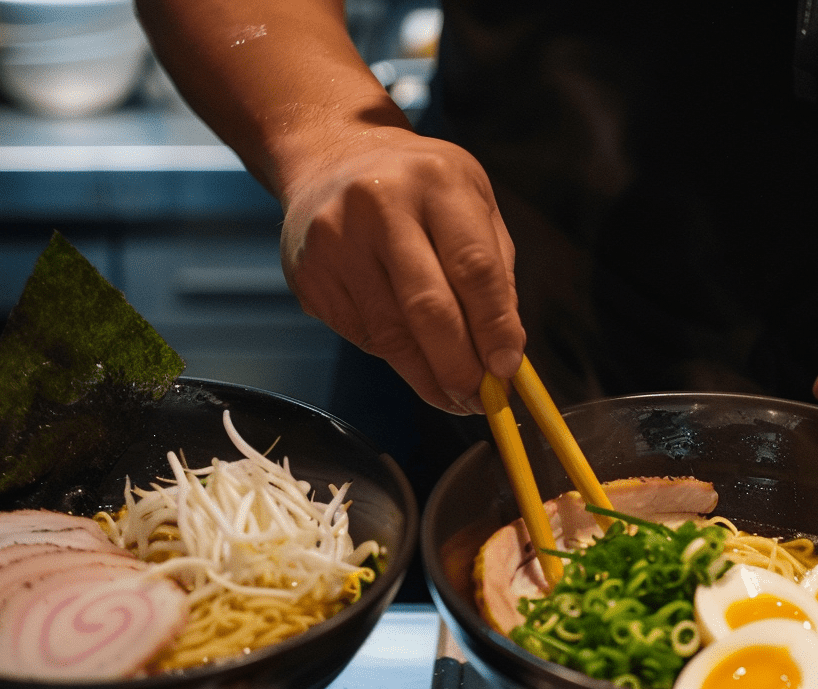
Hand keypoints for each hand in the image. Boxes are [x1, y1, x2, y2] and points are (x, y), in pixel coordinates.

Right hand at [278, 127, 526, 413]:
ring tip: (456, 395)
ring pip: (391, 334)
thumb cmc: (420, 188)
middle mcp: (379, 205)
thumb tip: (506, 351)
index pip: (474, 268)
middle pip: (428, 308)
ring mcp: (335, 240)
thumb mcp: (474, 203)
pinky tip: (415, 360)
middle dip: (460, 367)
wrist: (331, 159)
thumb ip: (495, 271)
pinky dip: (396, 359)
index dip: (495, 328)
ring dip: (429, 377)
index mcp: (436, 181)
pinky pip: (362, 337)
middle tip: (482, 399)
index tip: (508, 369)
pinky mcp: (309, 275)